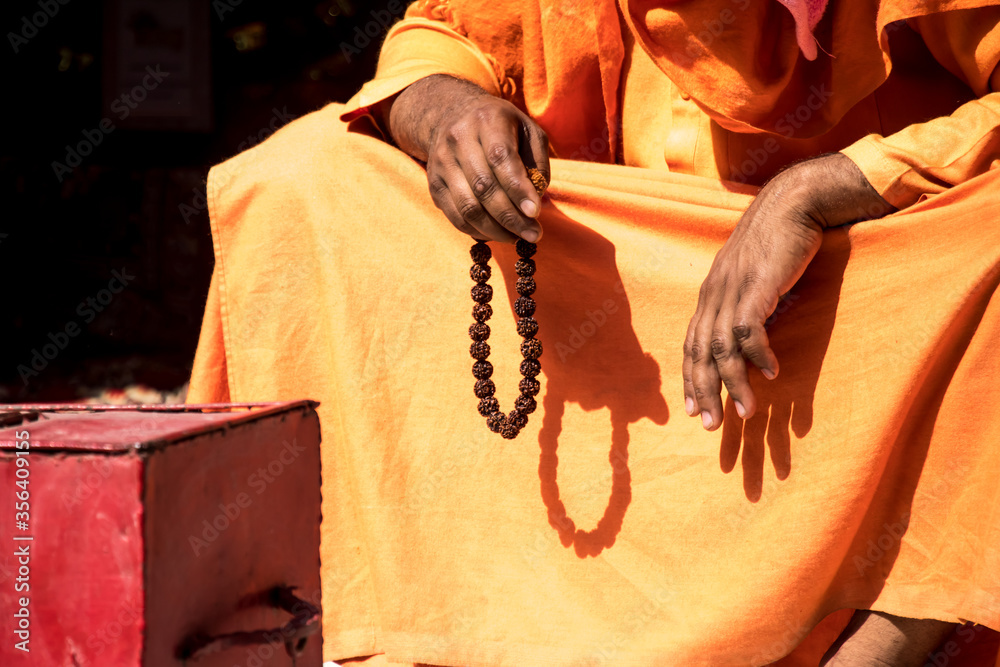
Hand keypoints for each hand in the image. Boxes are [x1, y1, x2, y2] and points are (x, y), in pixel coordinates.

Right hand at [382, 74, 549, 242]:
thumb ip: (537, 164)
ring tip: (517, 238)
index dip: (518, 189)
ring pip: (468, 206)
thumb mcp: (528, 131)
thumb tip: (539, 202)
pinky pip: (455, 216)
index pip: (501, 158)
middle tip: (533, 235)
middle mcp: (459, 139)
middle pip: (484, 187)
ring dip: (495, 230)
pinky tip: (497, 233)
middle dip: (511, 217)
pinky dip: (478, 231)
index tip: (535, 213)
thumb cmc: (501, 127)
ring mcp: (442, 163)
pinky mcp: (434, 184)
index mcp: (487, 121)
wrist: (451, 115)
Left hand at [683, 153, 893, 429]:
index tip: (694, 409)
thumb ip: (746, 305)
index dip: (691, 378)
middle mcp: (715, 294)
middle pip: (699, 352)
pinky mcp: (757, 284)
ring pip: (722, 347)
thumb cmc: (778, 240)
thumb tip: (750, 339)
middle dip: (703, 391)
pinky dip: (758, 355)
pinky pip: (750, 329)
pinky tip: (772, 374)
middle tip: (709, 426)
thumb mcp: (753, 276)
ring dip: (733, 383)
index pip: (692, 344)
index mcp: (711, 294)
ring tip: (746, 413)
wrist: (794, 202)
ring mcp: (733, 289)